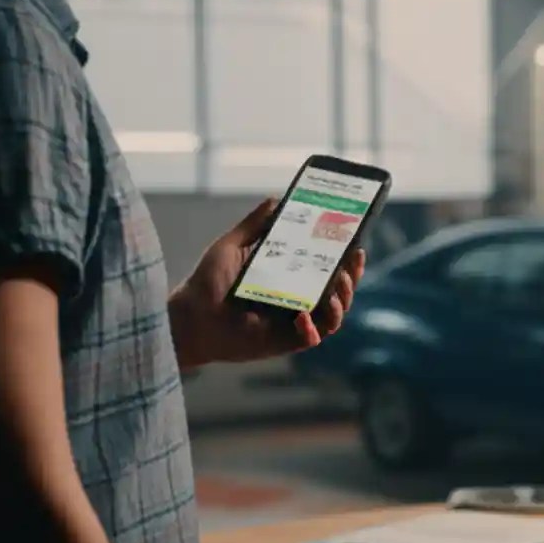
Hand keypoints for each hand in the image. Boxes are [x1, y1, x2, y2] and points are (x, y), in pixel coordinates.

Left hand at [168, 198, 365, 368]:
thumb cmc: (206, 282)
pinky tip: (303, 316)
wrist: (188, 316)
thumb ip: (255, 224)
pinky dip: (313, 328)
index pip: (327, 271)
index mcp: (289, 280)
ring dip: (341, 304)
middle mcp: (296, 302)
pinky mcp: (284, 343)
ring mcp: (292, 324)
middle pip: (338, 294)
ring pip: (333, 318)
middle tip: (349, 265)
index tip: (355, 246)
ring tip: (335, 291)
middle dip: (351, 280)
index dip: (346, 261)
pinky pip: (311, 338)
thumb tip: (276, 199)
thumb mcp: (232, 245)